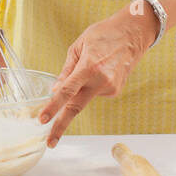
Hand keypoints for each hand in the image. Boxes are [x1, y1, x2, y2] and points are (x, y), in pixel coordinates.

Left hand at [38, 7, 157, 146]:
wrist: (133, 33)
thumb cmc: (104, 34)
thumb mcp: (79, 46)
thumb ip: (66, 70)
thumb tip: (55, 90)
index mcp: (88, 67)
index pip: (66, 92)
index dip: (53, 107)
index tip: (42, 120)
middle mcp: (101, 80)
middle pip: (76, 108)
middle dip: (61, 126)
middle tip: (50, 142)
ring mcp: (110, 88)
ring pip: (85, 97)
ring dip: (80, 89)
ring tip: (93, 64)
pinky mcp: (115, 91)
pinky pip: (95, 93)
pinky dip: (92, 86)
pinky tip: (101, 71)